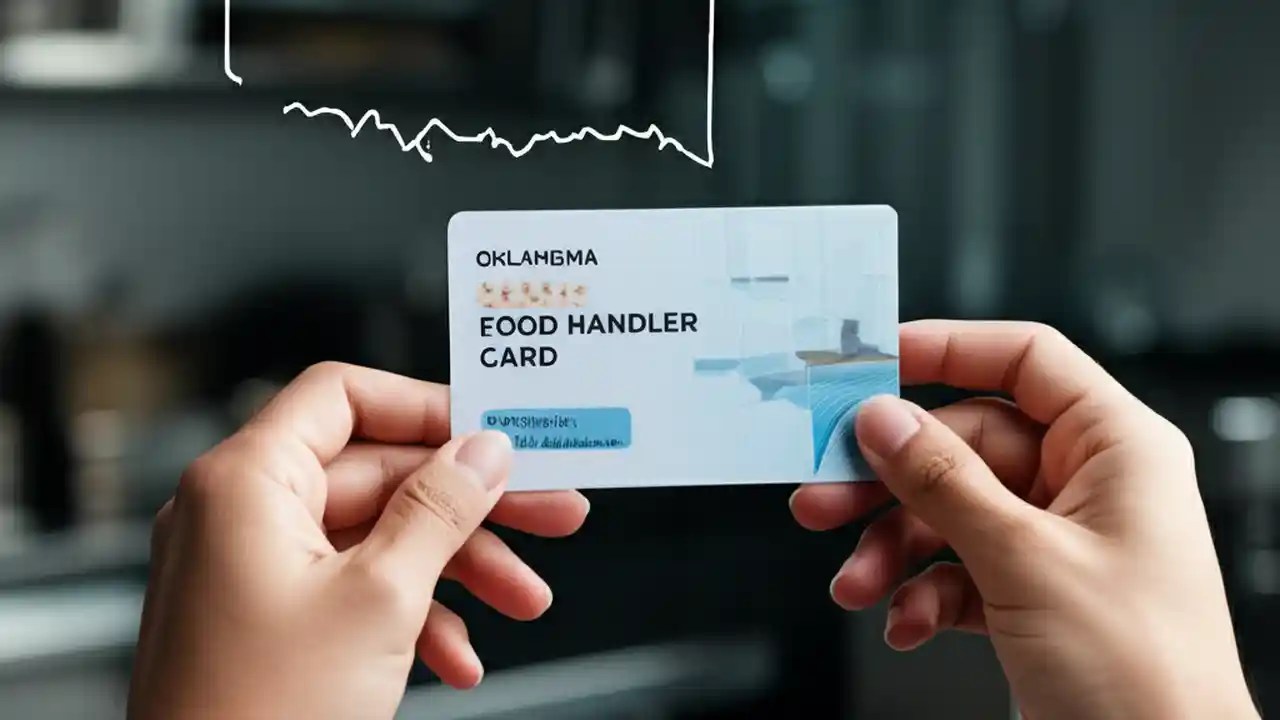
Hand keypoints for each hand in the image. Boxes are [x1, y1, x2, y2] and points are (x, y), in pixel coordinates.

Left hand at [128, 363, 588, 719]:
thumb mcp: (381, 599)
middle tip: (547, 512)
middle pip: (376, 475)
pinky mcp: (265, 620)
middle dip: (469, 505)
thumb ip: (439, 510)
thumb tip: (481, 452)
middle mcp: (238, 515)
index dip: (427, 408)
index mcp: (245, 483)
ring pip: (376, 538)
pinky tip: (459, 654)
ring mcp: (249, 570)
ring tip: (523, 598)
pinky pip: (352, 590)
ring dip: (456, 569)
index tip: (493, 433)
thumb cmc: (257, 717)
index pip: (344, 398)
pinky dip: (412, 614)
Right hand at [791, 321, 1257, 719]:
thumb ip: (945, 482)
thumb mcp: (1026, 562)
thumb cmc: (1148, 677)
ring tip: (856, 581)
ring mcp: (1057, 542)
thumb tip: (883, 421)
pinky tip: (903, 620)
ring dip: (893, 547)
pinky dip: (921, 592)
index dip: (948, 351)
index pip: (1026, 361)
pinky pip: (957, 569)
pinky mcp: (1033, 595)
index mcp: (1115, 449)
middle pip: (965, 445)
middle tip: (825, 493)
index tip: (874, 365)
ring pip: (950, 512)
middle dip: (890, 481)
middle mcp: (1087, 486)